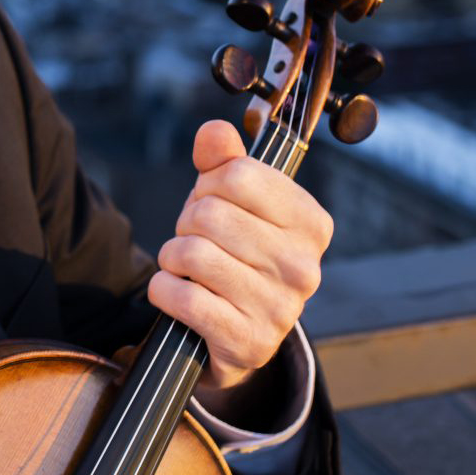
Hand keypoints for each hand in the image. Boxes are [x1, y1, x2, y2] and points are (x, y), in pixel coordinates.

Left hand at [146, 118, 333, 391]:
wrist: (237, 334)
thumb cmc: (238, 255)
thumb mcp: (236, 203)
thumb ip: (225, 161)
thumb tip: (214, 132)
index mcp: (311, 222)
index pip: (238, 175)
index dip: (208, 184)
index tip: (211, 202)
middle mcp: (304, 267)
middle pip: (209, 214)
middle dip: (187, 223)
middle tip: (196, 240)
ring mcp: (278, 308)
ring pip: (191, 253)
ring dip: (172, 257)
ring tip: (186, 267)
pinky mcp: (247, 341)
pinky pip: (182, 297)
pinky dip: (163, 289)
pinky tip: (176, 291)